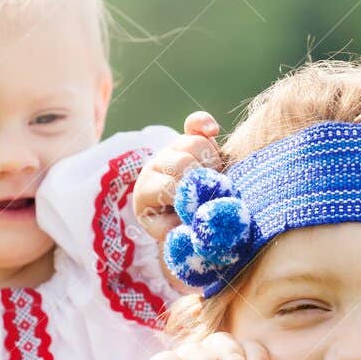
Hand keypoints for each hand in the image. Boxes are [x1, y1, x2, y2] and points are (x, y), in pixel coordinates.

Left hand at [133, 111, 221, 242]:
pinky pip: (195, 123)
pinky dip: (204, 124)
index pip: (168, 186)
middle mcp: (154, 167)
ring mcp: (170, 150)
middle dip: (202, 177)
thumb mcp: (175, 236)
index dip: (188, 196)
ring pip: (194, 143)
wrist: (183, 216)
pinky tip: (213, 130)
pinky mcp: (187, 139)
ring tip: (215, 178)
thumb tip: (191, 223)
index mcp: (145, 192)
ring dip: (211, 161)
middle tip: (213, 191)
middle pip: (183, 161)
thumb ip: (179, 233)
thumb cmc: (179, 229)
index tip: (200, 206)